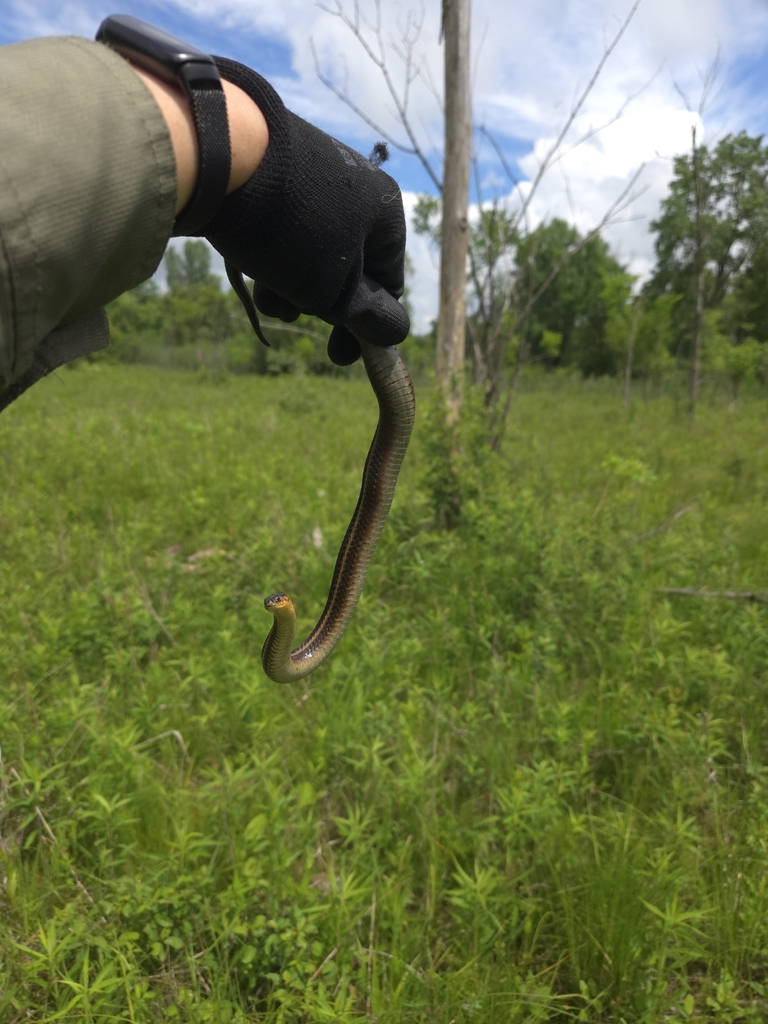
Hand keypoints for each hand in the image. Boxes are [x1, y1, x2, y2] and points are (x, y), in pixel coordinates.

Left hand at [199, 57, 409, 364]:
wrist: (223, 155)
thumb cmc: (294, 229)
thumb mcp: (337, 290)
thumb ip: (370, 318)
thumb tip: (394, 332)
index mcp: (386, 212)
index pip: (388, 284)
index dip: (365, 326)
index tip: (337, 353)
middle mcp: (355, 190)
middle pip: (344, 272)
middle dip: (318, 304)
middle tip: (294, 314)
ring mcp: (313, 180)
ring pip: (308, 257)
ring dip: (290, 287)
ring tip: (267, 288)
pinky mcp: (274, 177)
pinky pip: (281, 234)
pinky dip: (270, 257)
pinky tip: (249, 263)